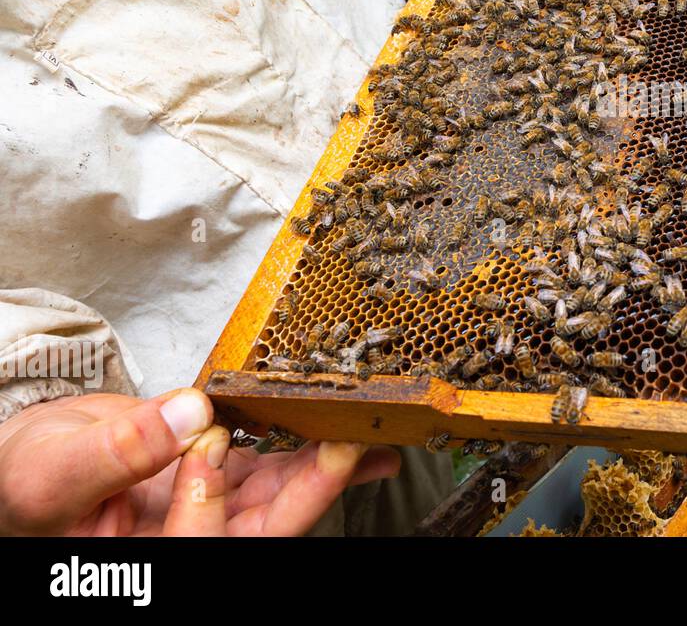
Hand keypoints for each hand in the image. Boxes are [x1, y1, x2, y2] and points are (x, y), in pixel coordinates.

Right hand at [0, 390, 399, 535]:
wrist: (31, 461)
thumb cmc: (23, 479)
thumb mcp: (54, 468)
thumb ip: (119, 450)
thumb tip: (189, 414)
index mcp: (140, 558)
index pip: (191, 550)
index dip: (207, 505)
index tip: (209, 444)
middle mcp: (184, 538)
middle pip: (257, 529)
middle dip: (306, 490)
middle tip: (346, 449)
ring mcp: (208, 507)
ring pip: (275, 497)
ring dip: (322, 468)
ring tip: (367, 437)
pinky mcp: (222, 472)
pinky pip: (273, 465)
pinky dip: (311, 449)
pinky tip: (349, 436)